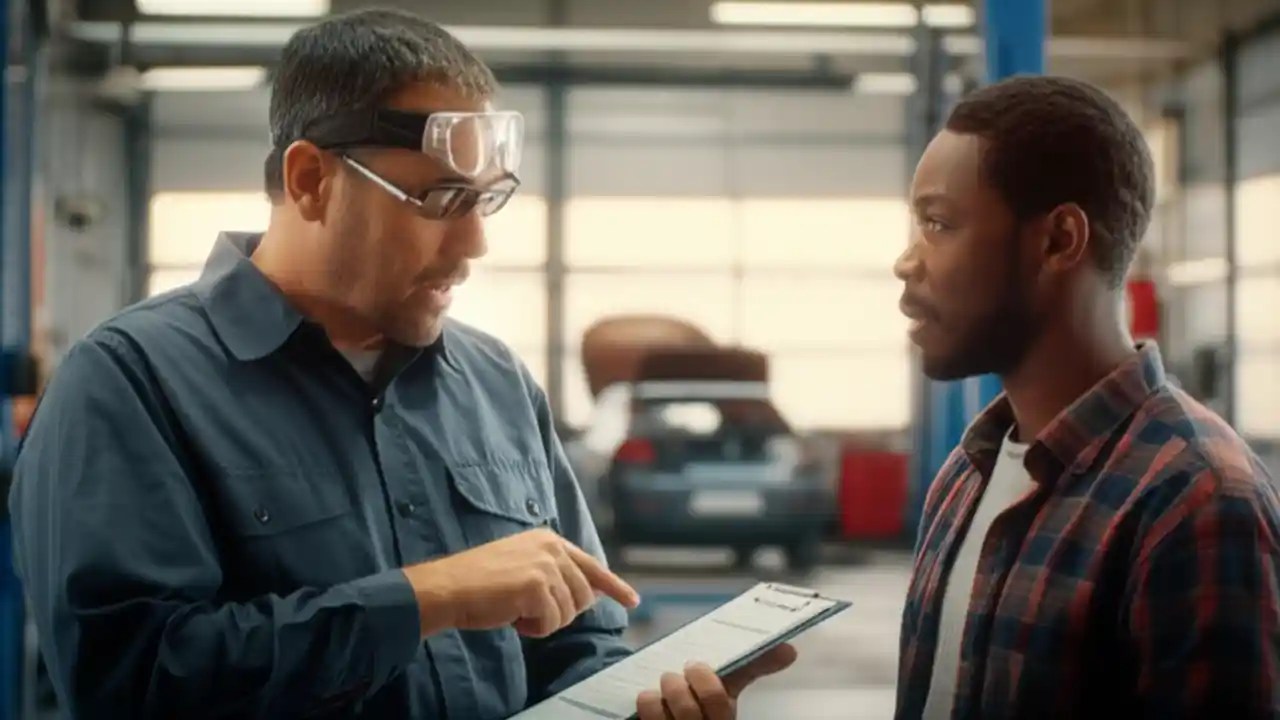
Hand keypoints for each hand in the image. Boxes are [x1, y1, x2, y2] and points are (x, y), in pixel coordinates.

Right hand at [403, 528, 639, 637]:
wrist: (448, 587)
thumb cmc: (479, 583)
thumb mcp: (523, 566)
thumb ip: (555, 573)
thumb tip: (589, 595)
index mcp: (549, 540)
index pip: (592, 565)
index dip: (614, 586)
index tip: (631, 601)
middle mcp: (552, 548)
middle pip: (584, 596)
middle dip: (562, 613)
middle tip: (530, 613)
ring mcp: (546, 565)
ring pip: (568, 612)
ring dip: (544, 622)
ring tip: (516, 611)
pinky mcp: (537, 586)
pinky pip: (552, 623)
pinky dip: (533, 629)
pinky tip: (513, 617)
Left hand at [635, 643, 797, 719]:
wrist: (677, 719)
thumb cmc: (704, 702)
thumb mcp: (728, 687)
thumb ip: (752, 666)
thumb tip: (790, 650)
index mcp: (725, 717)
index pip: (718, 700)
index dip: (704, 681)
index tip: (695, 666)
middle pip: (689, 709)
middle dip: (678, 685)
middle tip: (675, 674)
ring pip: (662, 716)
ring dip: (657, 695)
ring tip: (661, 688)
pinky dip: (645, 705)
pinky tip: (649, 700)